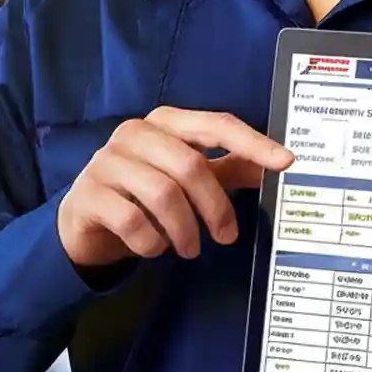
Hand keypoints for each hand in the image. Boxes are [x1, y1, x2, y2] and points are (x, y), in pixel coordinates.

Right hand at [57, 106, 294, 267]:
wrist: (84, 219)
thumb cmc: (142, 193)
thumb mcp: (186, 178)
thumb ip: (229, 168)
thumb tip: (278, 164)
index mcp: (165, 122)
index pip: (216, 124)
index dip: (253, 143)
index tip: (287, 161)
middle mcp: (135, 133)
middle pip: (191, 166)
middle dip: (215, 207)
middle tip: (225, 237)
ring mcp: (107, 161)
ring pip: (163, 194)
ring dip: (184, 230)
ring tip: (189, 248)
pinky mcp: (89, 194)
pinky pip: (131, 220)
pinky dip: (151, 242)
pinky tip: (154, 247)